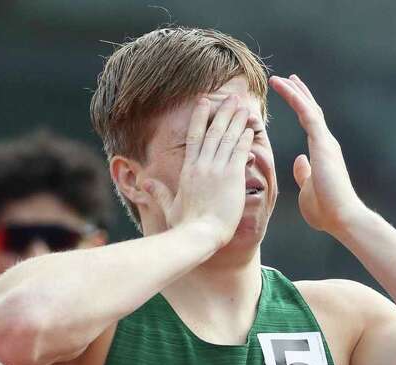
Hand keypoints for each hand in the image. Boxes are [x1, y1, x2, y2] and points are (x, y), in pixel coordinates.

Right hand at [141, 95, 254, 243]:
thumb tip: (144, 184)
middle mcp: (202, 165)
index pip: (194, 136)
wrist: (199, 235)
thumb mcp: (169, 207)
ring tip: (243, 107)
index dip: (199, 117)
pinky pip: (239, 152)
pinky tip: (250, 128)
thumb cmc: (184, 226)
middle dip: (223, 112)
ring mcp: (216, 169)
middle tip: (231, 98)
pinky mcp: (231, 177)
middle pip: (213, 131)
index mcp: (188, 170)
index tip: (204, 102)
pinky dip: (245, 138)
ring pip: (227, 138)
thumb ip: (159, 193)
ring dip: (236, 120)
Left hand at [269, 74, 365, 234]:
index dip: (301, 109)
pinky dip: (294, 97)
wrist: (343, 218)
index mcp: (322, 153)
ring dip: (293, 91)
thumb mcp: (308, 190)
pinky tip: (282, 85)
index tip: (293, 97)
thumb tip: (299, 160)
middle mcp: (326, 143)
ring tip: (278, 79)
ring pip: (308, 108)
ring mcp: (326, 142)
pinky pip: (306, 112)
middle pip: (311, 111)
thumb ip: (303, 174)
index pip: (311, 125)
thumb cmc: (326, 212)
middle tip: (288, 78)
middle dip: (300, 94)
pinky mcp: (323, 142)